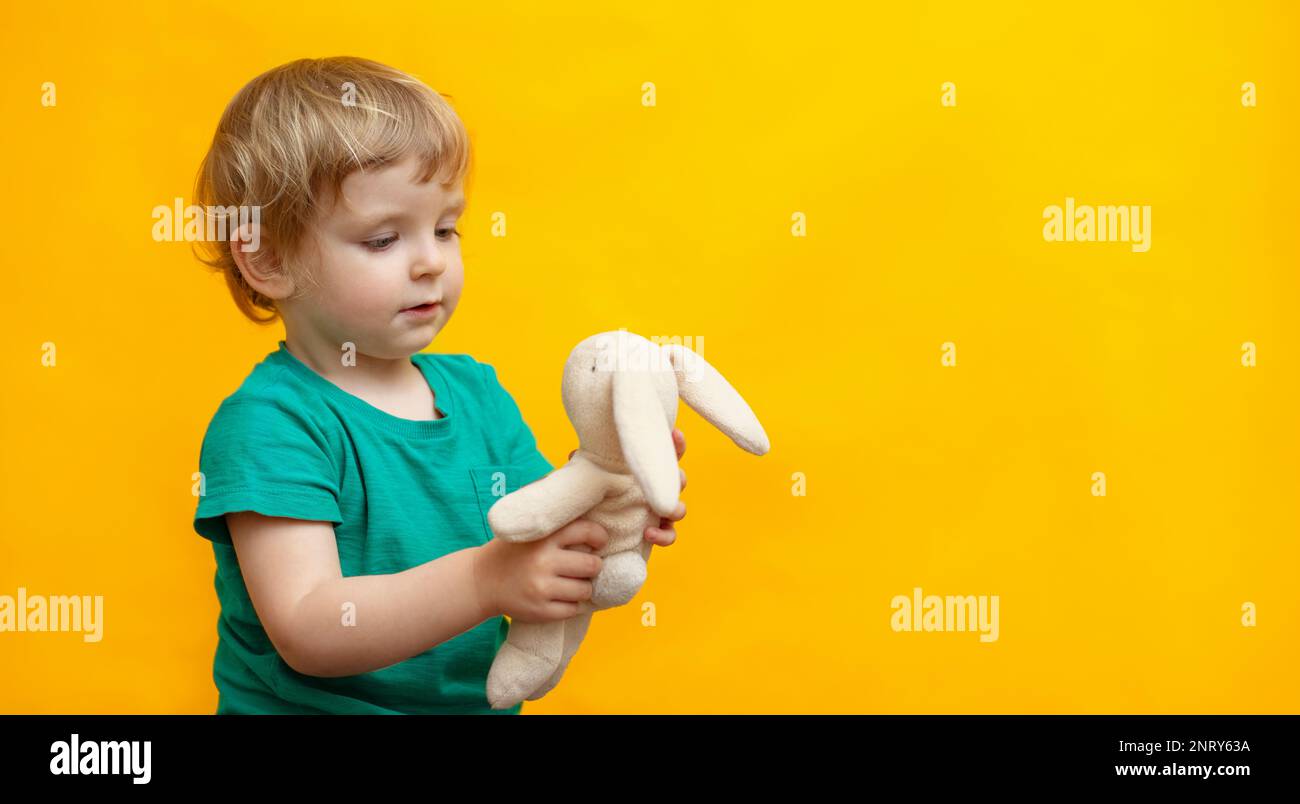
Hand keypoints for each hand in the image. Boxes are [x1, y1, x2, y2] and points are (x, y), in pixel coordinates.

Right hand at [474, 518, 608, 622]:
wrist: (480, 581)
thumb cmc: (512, 552)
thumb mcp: (528, 530)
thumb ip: (556, 522)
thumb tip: (595, 516)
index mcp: (543, 537)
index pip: (587, 531)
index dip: (599, 537)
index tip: (598, 543)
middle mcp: (543, 561)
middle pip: (592, 565)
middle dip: (592, 566)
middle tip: (583, 566)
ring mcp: (541, 588)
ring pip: (585, 590)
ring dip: (582, 587)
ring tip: (570, 582)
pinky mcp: (540, 611)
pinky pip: (573, 609)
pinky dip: (571, 604)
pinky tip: (559, 597)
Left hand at [568, 428, 686, 547]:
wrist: (588, 533)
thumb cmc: (592, 498)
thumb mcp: (590, 478)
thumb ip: (588, 465)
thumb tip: (573, 452)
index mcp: (642, 471)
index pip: (664, 454)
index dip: (675, 443)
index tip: (675, 433)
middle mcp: (654, 490)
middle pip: (678, 479)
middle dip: (678, 477)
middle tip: (672, 477)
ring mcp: (657, 512)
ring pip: (678, 508)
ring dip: (675, 508)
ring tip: (662, 510)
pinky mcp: (656, 533)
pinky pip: (670, 535)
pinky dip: (664, 535)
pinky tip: (649, 533)